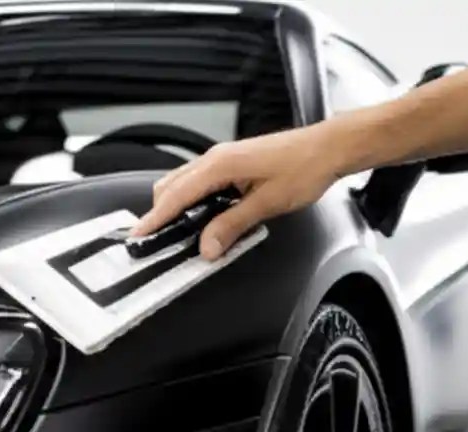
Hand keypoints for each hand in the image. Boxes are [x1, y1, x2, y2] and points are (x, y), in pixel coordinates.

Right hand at [131, 124, 349, 259]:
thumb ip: (232, 225)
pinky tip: (204, 218)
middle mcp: (216, 158)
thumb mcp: (267, 204)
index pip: (176, 195)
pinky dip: (194, 201)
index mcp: (219, 165)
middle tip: (156, 241)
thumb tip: (206, 246)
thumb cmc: (304, 168)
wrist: (327, 148)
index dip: (155, 218)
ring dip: (178, 207)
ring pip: (185, 183)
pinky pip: (202, 182)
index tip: (139, 235)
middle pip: (172, 187)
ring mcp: (223, 159)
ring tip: (178, 234)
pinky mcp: (233, 163)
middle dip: (161, 213)